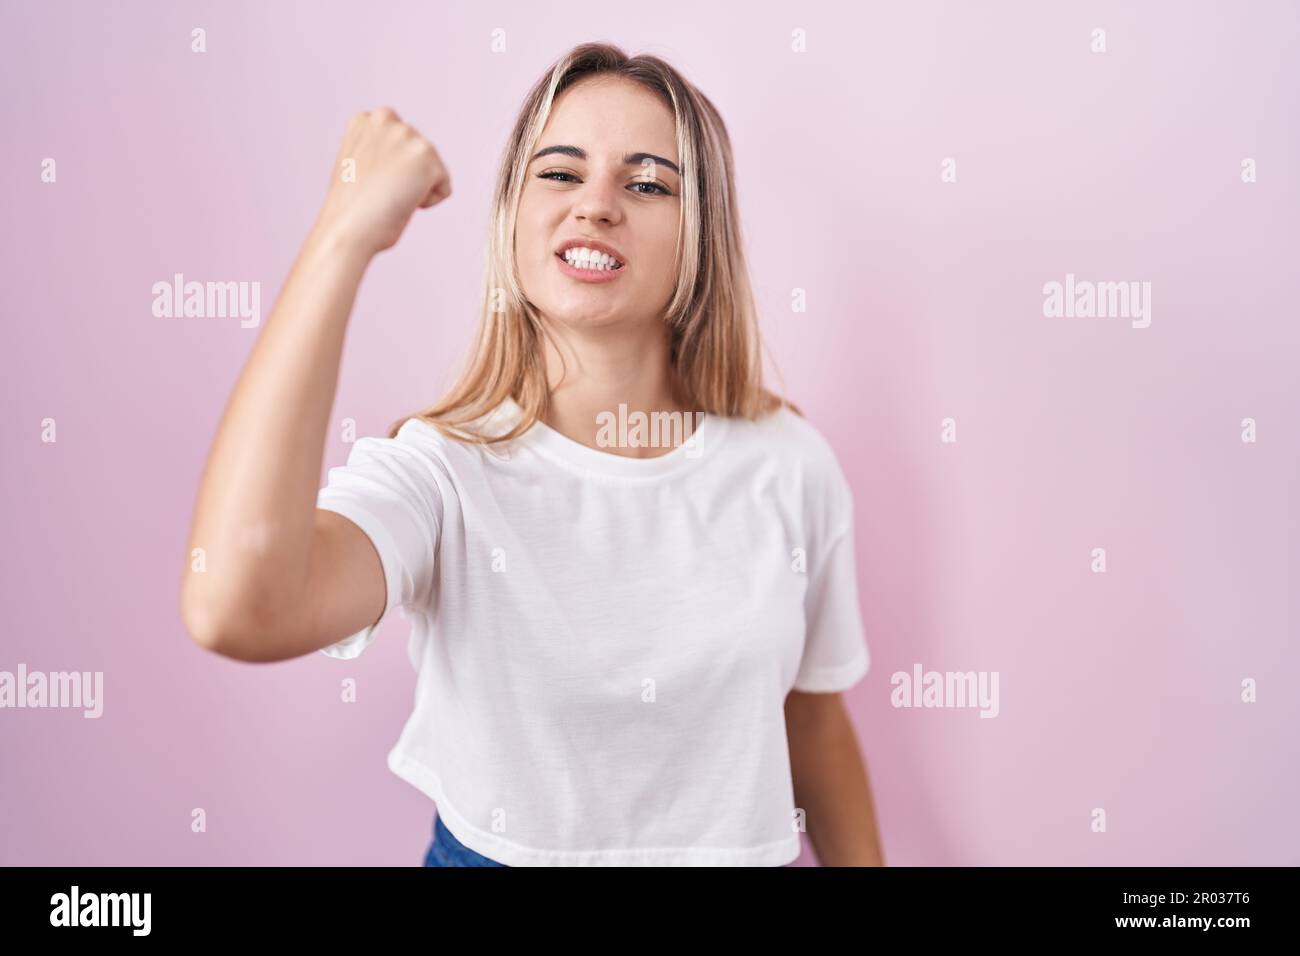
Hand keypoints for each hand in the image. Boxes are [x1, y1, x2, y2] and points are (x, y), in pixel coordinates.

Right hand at [313, 106, 450, 257]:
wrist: (347, 228)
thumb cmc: (351, 211)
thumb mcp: (359, 169)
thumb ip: (379, 153)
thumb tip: (400, 162)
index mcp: (364, 120)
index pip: (399, 142)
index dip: (389, 170)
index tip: (369, 182)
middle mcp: (385, 118)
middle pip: (419, 155)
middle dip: (406, 176)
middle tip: (379, 192)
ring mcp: (408, 134)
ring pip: (432, 170)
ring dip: (417, 189)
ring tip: (389, 196)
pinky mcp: (427, 154)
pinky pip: (444, 187)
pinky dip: (429, 202)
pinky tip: (404, 202)